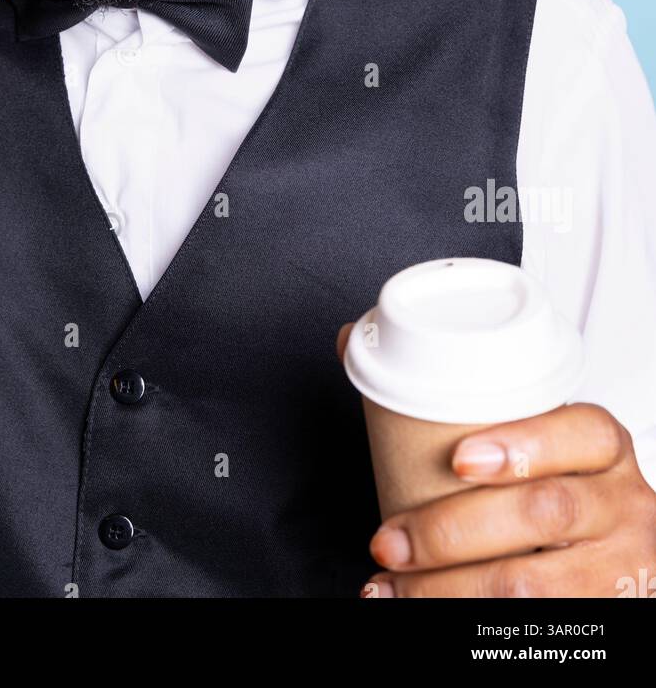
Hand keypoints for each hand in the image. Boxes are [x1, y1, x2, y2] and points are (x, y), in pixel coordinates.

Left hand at [337, 323, 655, 596]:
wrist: (613, 552)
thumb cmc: (554, 480)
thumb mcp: (532, 434)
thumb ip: (453, 391)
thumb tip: (351, 342)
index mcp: (602, 446)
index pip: (580, 432)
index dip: (522, 444)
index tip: (457, 459)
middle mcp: (621, 505)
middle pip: (545, 514)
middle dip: (452, 532)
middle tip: (388, 541)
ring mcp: (619, 568)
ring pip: (533, 586)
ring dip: (447, 591)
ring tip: (391, 585)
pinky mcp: (605, 616)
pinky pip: (536, 631)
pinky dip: (470, 625)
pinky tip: (422, 614)